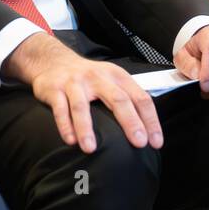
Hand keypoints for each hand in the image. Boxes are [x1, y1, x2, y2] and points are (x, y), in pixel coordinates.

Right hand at [4, 33, 161, 152]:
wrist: (53, 61)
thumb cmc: (87, 77)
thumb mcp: (110, 80)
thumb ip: (127, 99)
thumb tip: (146, 130)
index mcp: (117, 76)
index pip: (140, 97)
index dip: (150, 120)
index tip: (155, 141)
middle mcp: (97, 77)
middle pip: (117, 99)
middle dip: (130, 122)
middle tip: (138, 142)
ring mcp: (75, 83)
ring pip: (81, 106)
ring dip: (86, 128)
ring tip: (91, 148)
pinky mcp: (54, 89)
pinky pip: (60, 109)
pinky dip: (65, 125)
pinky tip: (70, 140)